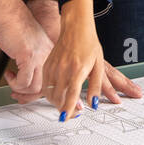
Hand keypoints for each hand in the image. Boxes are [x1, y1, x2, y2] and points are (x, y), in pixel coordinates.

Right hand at [0, 0, 52, 98]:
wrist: (7, 12)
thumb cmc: (15, 25)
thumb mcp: (30, 43)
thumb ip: (33, 59)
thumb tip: (28, 77)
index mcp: (51, 52)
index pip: (54, 79)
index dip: (42, 91)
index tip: (30, 96)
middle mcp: (49, 55)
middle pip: (47, 87)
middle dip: (30, 96)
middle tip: (18, 95)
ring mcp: (40, 56)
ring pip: (36, 88)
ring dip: (21, 90)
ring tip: (12, 83)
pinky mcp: (28, 57)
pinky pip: (23, 82)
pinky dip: (14, 83)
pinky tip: (9, 75)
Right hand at [29, 0, 142, 118]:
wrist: (75, 27)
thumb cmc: (88, 44)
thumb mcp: (98, 65)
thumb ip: (96, 86)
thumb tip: (93, 103)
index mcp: (77, 70)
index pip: (71, 95)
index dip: (68, 109)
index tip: (67, 118)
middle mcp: (63, 69)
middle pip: (58, 97)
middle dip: (64, 109)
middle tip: (72, 113)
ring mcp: (53, 67)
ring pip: (49, 93)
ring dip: (56, 103)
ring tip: (65, 104)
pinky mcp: (47, 65)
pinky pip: (44, 85)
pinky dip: (49, 93)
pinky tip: (57, 94)